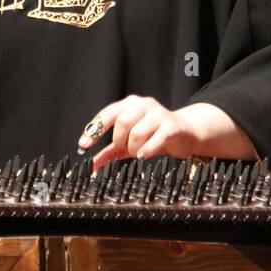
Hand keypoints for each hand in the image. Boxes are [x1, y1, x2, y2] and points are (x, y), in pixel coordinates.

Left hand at [77, 95, 201, 169]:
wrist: (186, 132)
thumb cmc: (155, 135)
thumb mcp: (129, 143)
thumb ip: (110, 152)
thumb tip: (92, 166)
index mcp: (130, 104)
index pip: (107, 114)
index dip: (94, 130)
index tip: (83, 145)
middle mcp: (144, 104)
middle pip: (122, 123)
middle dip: (120, 140)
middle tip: (125, 148)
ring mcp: (159, 114)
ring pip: (137, 133)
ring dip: (134, 148)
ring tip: (139, 151)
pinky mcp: (171, 126)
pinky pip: (156, 138)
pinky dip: (146, 149)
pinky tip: (143, 155)